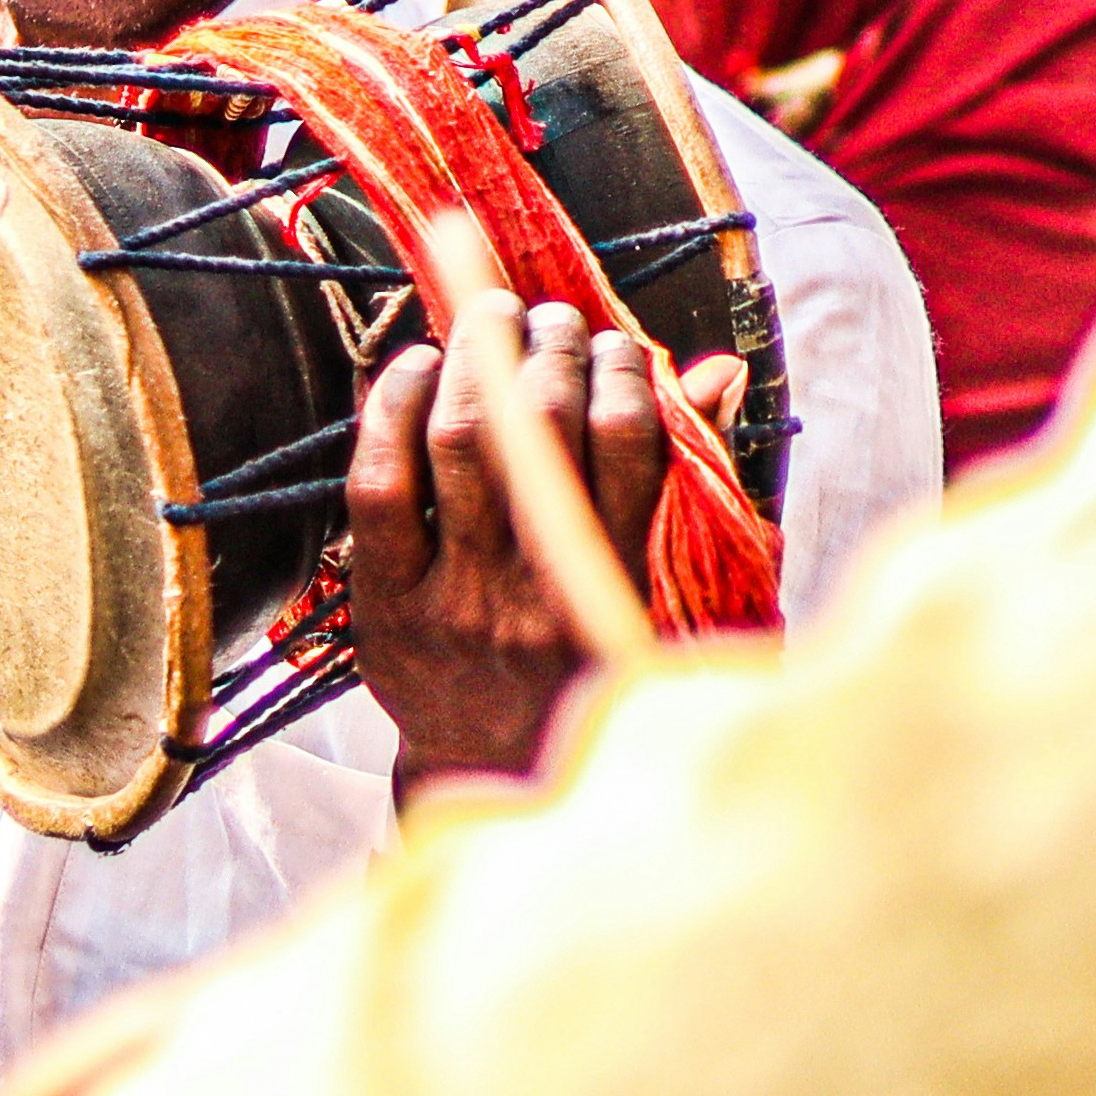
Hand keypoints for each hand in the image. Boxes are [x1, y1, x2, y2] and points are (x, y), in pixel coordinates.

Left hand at [341, 303, 667, 778]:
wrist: (500, 776)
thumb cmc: (600, 668)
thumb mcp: (676, 598)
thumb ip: (700, 491)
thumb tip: (717, 374)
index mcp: (617, 585)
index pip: (626, 444)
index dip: (621, 371)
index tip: (619, 345)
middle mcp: (536, 591)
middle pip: (540, 427)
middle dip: (549, 347)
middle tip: (552, 318)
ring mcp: (454, 599)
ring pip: (458, 442)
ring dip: (475, 356)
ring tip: (491, 320)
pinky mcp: (384, 605)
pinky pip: (378, 484)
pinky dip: (392, 407)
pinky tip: (415, 366)